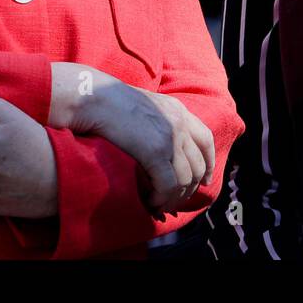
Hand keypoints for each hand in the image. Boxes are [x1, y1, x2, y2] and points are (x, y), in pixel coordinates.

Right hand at [77, 86, 216, 216]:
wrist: (93, 97)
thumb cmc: (108, 101)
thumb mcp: (144, 106)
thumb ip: (157, 121)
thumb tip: (157, 145)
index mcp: (178, 110)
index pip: (206, 139)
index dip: (209, 163)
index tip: (205, 180)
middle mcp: (180, 123)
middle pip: (199, 164)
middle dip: (190, 187)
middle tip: (175, 200)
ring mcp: (170, 137)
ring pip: (186, 179)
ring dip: (175, 197)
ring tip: (160, 205)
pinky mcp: (155, 152)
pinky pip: (169, 185)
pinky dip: (162, 198)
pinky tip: (151, 202)